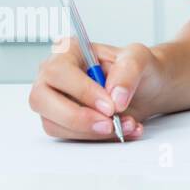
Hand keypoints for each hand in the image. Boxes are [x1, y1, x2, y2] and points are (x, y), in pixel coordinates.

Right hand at [29, 40, 163, 140]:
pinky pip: (68, 136)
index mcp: (68, 52)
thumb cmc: (137, 68)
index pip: (58, 72)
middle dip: (78, 117)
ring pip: (54, 124)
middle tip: (109, 123)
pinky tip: (122, 129)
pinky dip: (96, 137)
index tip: (109, 106)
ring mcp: (54, 101)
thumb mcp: (140, 58)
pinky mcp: (61, 122)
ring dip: (92, 131)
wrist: (148, 88)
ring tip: (126, 124)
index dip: (82, 91)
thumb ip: (128, 71)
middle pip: (41, 100)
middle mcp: (54, 77)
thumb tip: (114, 96)